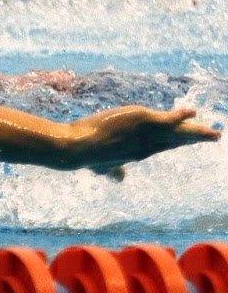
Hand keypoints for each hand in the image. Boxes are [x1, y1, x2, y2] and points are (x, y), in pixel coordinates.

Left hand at [67, 107, 219, 178]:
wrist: (78, 148)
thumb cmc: (88, 157)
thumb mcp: (104, 166)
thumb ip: (114, 171)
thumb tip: (119, 178)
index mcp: (141, 152)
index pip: (166, 145)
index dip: (181, 143)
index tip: (193, 140)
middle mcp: (147, 144)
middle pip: (177, 140)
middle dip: (196, 138)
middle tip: (216, 135)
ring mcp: (146, 133)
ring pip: (176, 131)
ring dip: (195, 131)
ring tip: (214, 133)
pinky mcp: (142, 120)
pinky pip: (167, 118)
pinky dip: (179, 116)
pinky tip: (192, 113)